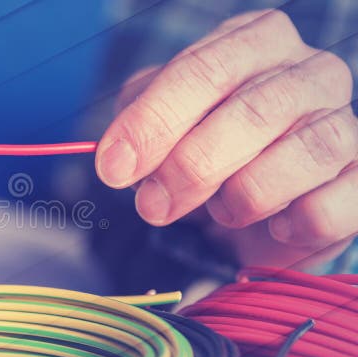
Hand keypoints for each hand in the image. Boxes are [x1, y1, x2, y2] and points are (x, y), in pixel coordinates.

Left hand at [96, 9, 357, 267]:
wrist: (263, 196)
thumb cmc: (209, 144)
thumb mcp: (165, 119)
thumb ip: (140, 122)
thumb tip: (120, 156)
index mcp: (257, 41)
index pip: (204, 70)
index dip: (153, 122)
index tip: (114, 169)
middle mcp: (312, 72)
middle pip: (251, 112)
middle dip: (189, 168)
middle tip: (151, 206)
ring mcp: (347, 123)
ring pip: (302, 154)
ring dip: (244, 195)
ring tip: (221, 209)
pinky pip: (333, 205)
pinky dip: (294, 222)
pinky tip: (274, 224)